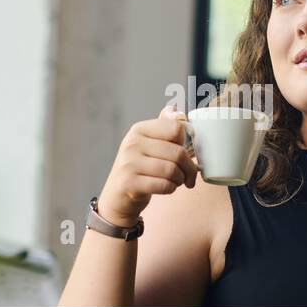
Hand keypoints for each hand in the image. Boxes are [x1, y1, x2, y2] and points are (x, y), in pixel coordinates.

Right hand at [95, 105, 199, 226]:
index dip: (185, 143)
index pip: (176, 129)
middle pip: (178, 152)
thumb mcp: (148, 144)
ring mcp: (128, 163)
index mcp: (139, 129)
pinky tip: (166, 188)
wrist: (117, 196)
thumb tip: (175, 110)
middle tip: (188, 176)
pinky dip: (171, 189)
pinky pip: (164, 185)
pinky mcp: (129, 183)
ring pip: (172, 170)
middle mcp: (131, 143)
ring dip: (180, 180)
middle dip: (189, 168)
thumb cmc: (140, 169)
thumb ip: (163, 127)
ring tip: (175, 181)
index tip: (183, 153)